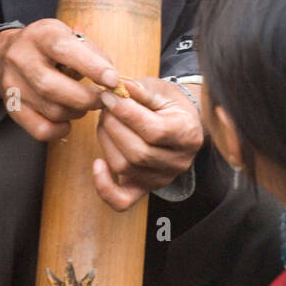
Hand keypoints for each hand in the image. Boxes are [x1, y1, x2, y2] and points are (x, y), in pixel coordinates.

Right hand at [0, 18, 122, 141]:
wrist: (5, 55)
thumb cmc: (49, 47)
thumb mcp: (69, 36)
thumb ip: (93, 53)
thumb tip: (113, 79)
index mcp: (40, 35)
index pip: (63, 49)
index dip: (91, 66)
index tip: (113, 81)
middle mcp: (21, 58)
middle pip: (51, 86)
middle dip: (86, 98)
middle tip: (103, 99)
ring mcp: (12, 85)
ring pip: (50, 110)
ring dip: (76, 112)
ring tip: (85, 104)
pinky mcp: (11, 108)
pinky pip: (40, 129)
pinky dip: (60, 130)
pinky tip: (68, 121)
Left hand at [93, 77, 204, 210]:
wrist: (181, 124)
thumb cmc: (170, 104)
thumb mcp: (161, 90)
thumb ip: (140, 90)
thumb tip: (117, 85)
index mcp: (188, 134)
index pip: (154, 131)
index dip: (126, 113)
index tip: (108, 96)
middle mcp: (178, 162)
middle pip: (138, 153)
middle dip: (113, 126)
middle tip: (104, 107)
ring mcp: (162, 179)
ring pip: (125, 168)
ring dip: (106, 142)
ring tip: (104, 121)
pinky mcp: (144, 189)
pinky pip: (121, 200)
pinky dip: (103, 187)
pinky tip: (97, 164)